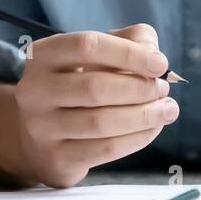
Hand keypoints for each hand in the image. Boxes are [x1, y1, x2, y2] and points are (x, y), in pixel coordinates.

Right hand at [14, 23, 177, 188]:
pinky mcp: (56, 158)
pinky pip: (105, 148)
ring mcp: (41, 127)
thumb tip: (155, 57)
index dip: (128, 53)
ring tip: (167, 109)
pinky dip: (137, 138)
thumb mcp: (98, 55)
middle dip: (139, 88)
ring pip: (101, 122)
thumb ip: (131, 41)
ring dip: (144, 115)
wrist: (42, 137)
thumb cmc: (79, 84)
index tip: (159, 64)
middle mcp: (34, 90)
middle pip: (95, 87)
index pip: (87, 45)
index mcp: (42, 55)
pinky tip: (152, 128)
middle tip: (162, 89)